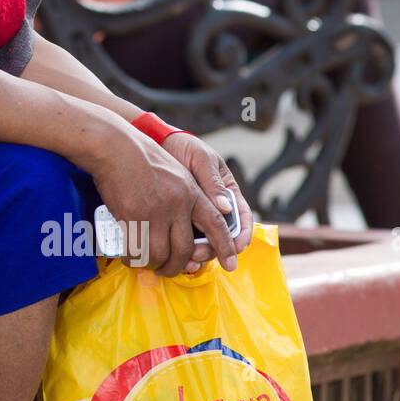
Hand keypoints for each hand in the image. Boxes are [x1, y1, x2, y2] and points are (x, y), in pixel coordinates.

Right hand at [85, 121, 238, 277]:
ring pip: (160, 254)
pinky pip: (137, 250)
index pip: (215, 225)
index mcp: (191, 193)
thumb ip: (188, 196)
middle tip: (169, 269)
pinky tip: (131, 258)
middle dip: (177, 266)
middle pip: (184, 249)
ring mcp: (153, 213)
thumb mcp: (176, 171)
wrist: (115, 148)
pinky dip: (134, 259)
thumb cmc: (142, 157)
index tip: (231, 265)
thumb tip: (198, 220)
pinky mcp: (132, 218)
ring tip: (149, 264)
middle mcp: (176, 206)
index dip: (224, 246)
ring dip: (154, 265)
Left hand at [161, 132, 254, 268]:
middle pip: (222, 236)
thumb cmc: (185, 148)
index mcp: (227, 194)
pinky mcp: (178, 218)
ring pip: (203, 241)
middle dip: (215, 249)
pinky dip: (181, 248)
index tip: (237, 248)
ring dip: (198, 253)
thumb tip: (225, 208)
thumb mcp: (202, 160)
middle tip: (201, 253)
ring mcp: (196, 215)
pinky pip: (183, 237)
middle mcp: (214, 208)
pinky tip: (173, 253)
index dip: (242, 236)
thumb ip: (213, 182)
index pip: (242, 219)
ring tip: (187, 258)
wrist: (157, 143)